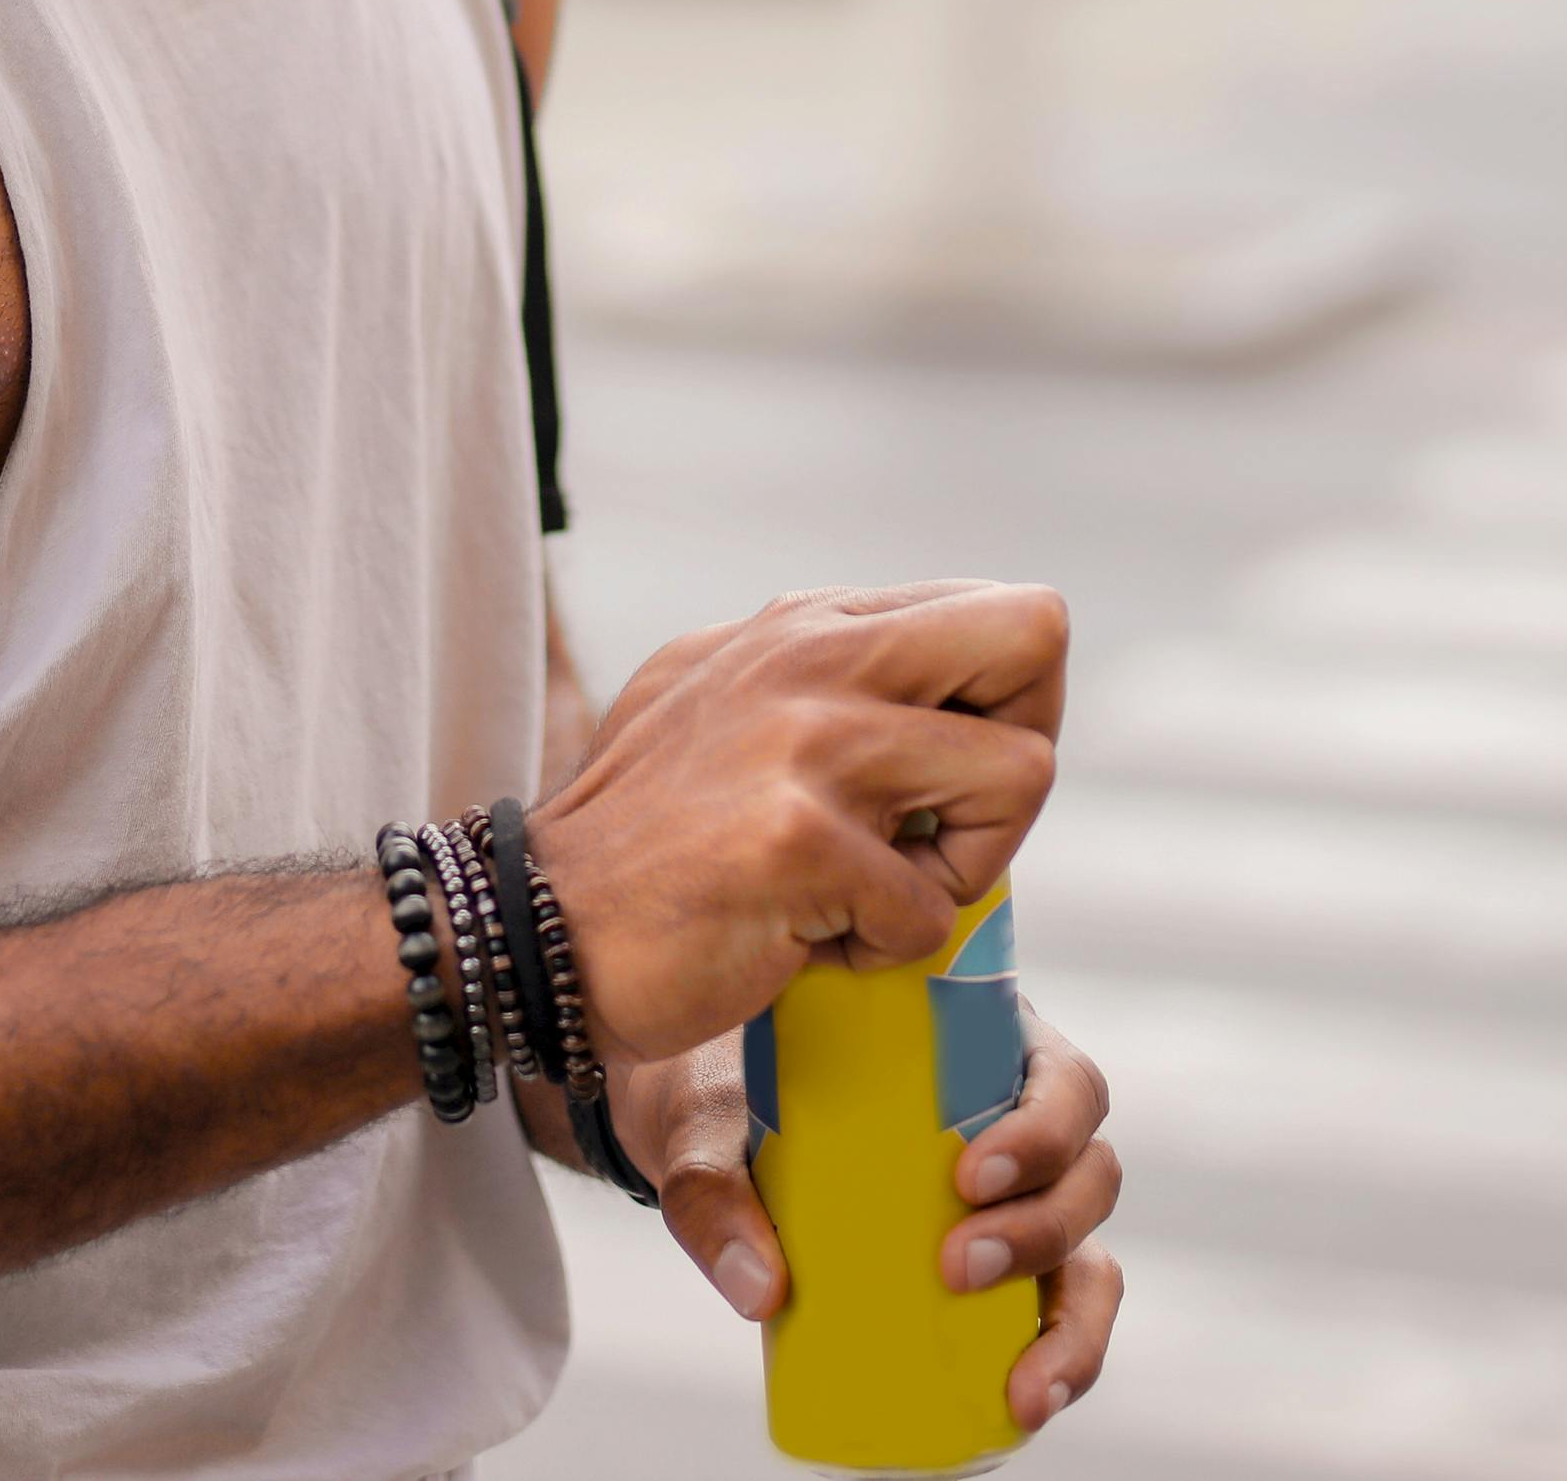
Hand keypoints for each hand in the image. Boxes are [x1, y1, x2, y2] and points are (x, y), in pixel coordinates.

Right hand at [531, 583, 1065, 1065]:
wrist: (530, 929)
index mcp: (805, 623)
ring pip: (1023, 775)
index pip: (1003, 612)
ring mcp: (809, 740)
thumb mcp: (723, 701)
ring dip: (964, 869)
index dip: (1008, 709)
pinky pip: (936, 911)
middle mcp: (813, 654)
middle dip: (1022, 752)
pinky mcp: (800, 839)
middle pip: (1036, 636)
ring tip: (868, 896)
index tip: (941, 782)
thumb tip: (948, 686)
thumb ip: (825, 675)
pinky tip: (801, 942)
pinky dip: (881, 953)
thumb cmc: (644, 842)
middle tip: (946, 829)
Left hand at [620, 1002, 1123, 1437]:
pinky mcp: (1006, 1264)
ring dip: (1069, 1318)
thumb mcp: (709, 1127)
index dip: (1041, 1128)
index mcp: (978, 1049)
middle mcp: (1018, 1118)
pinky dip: (1063, 1356)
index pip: (1058, 1077)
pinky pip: (1063, 1309)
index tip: (968, 1174)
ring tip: (1023, 1382)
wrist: (713, 1136)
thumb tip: (760, 1289)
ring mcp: (1020, 1196)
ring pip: (1088, 1246)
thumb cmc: (730, 1105)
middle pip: (1089, 1166)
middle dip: (1042, 1226)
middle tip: (956, 1265)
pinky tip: (1026, 1400)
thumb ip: (713, 1193)